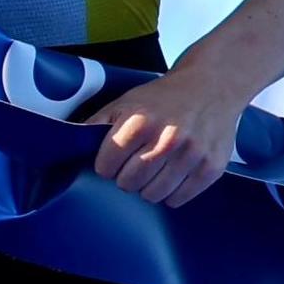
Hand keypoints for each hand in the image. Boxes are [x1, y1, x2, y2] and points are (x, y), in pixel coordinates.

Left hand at [83, 53, 254, 206]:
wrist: (212, 85)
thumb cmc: (165, 96)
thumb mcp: (127, 101)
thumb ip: (99, 122)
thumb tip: (70, 143)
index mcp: (140, 122)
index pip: (106, 167)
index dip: (107, 165)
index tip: (115, 159)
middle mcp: (166, 140)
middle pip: (128, 184)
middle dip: (127, 177)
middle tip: (136, 165)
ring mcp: (191, 155)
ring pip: (153, 195)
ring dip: (149, 187)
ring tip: (155, 171)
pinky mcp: (210, 167)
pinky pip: (178, 198)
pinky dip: (172, 193)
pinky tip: (173, 175)